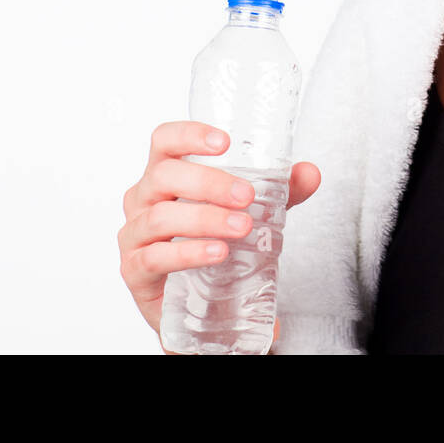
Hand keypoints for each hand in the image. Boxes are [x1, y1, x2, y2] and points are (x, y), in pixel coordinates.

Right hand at [118, 121, 320, 346]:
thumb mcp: (251, 212)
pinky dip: (188, 253)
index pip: (164, 140)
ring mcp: (134, 235)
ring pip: (160, 217)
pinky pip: (154, 258)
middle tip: (246, 196)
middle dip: (208, 182)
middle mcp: (143, 199)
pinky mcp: (134, 272)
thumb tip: (309, 173)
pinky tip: (217, 253)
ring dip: (204, 219)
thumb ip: (281, 192)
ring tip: (241, 227)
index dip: (189, 134)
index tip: (224, 142)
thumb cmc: (214, 243)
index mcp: (165, 174)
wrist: (200, 307)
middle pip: (164, 175)